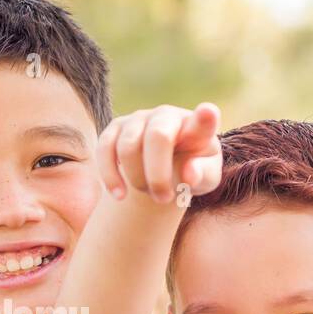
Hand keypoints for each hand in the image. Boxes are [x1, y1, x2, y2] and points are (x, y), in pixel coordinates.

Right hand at [97, 102, 221, 204]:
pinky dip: (110, 176)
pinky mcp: (115, 128)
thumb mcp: (205, 179)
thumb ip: (203, 176)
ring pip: (128, 147)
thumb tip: (189, 174)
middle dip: (157, 175)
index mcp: (196, 127)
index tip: (208, 113)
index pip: (203, 120)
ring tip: (148, 193)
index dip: (204, 118)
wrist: (164, 169)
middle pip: (158, 137)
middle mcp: (167, 115)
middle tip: (163, 199)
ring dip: (136, 179)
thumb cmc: (190, 172)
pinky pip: (105, 149)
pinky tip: (119, 196)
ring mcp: (138, 118)